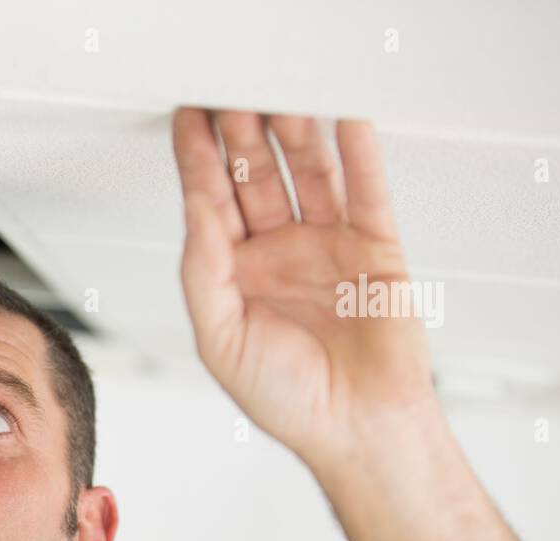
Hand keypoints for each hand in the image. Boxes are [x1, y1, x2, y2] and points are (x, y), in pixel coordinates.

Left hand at [172, 108, 436, 471]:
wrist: (357, 430)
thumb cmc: (288, 400)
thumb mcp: (220, 339)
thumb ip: (204, 274)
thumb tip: (195, 214)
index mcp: (234, 274)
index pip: (210, 203)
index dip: (196, 160)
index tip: (186, 119)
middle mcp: (277, 253)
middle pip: (253, 176)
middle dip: (239, 134)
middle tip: (227, 93)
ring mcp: (325, 245)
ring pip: (306, 172)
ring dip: (290, 132)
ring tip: (274, 93)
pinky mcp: (373, 246)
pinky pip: (365, 187)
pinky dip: (357, 151)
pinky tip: (342, 119)